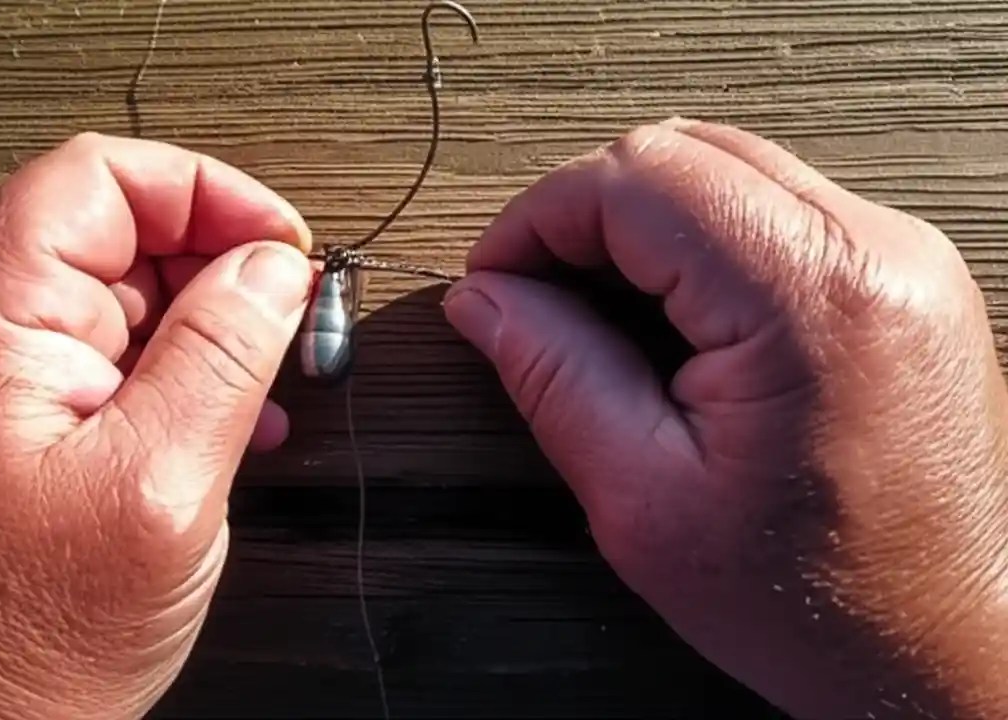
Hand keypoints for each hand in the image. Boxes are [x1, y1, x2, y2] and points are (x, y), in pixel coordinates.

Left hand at [0, 133, 312, 718]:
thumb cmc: (28, 635)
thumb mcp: (159, 484)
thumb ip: (222, 356)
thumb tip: (275, 264)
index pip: (99, 179)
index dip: (204, 192)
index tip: (281, 242)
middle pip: (118, 232)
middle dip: (221, 265)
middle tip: (293, 323)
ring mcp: (3, 377)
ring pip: (129, 298)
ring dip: (213, 328)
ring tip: (274, 385)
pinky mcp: (28, 421)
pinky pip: (119, 360)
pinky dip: (187, 376)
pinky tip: (237, 424)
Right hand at [444, 118, 1007, 718]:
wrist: (945, 651)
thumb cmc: (815, 606)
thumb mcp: (644, 502)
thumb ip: (554, 375)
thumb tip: (485, 297)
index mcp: (813, 300)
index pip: (638, 180)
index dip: (538, 219)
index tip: (493, 280)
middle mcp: (878, 251)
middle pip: (683, 152)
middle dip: (583, 211)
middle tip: (532, 293)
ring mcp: (904, 257)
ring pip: (727, 167)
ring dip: (639, 222)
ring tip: (593, 310)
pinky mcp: (903, 279)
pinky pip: (774, 207)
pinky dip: (697, 240)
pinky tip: (668, 316)